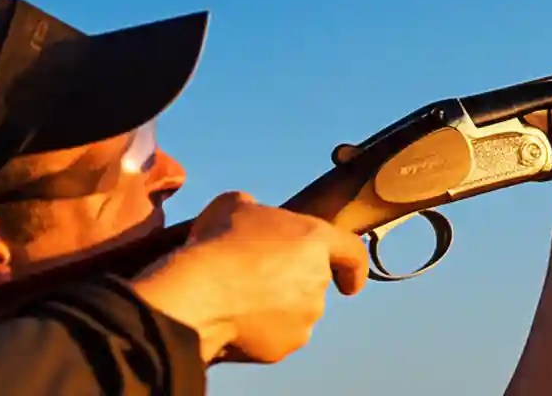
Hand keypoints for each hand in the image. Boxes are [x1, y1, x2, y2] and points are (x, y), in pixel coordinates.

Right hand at [129, 191, 369, 364]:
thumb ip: (256, 210)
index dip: (353, 267)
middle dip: (291, 281)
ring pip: (295, 312)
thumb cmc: (217, 244)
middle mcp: (318, 280)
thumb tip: (251, 216)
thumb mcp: (235, 205)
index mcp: (315, 239)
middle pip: (313, 282)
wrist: (198, 295)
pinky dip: (259, 332)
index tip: (351, 283)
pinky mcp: (285, 345)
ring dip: (275, 306)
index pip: (352, 253)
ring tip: (236, 296)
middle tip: (253, 275)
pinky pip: (275, 337)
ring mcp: (305, 316)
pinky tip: (232, 319)